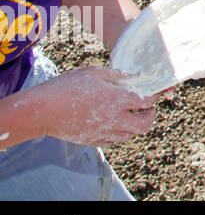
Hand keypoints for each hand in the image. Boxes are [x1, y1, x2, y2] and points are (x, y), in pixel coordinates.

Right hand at [29, 67, 159, 145]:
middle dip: (150, 116)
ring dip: (134, 126)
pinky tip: (113, 123)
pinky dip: (119, 134)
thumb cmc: (66, 87)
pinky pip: (114, 141)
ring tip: (130, 116)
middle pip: (145, 124)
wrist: (41, 111)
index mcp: (116, 99)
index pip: (147, 101)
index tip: (150, 94)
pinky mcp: (93, 141)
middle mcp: (113, 118)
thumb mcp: (93, 73)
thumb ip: (117, 75)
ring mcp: (103, 132)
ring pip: (130, 135)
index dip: (152, 97)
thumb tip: (135, 75)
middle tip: (147, 110)